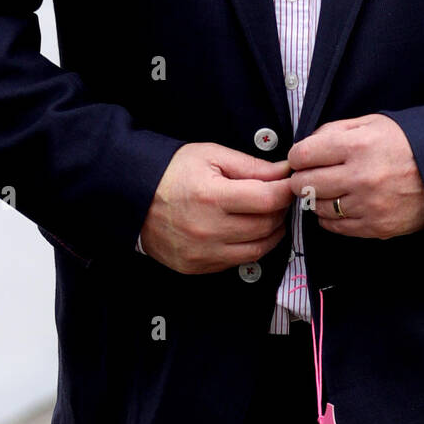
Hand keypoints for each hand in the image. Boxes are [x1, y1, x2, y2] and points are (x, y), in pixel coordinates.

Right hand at [139, 143, 292, 272]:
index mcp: (212, 197)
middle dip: (280, 211)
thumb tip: (284, 174)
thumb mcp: (212, 155)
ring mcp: (201, 253)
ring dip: (271, 232)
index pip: (267, 200)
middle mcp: (207, 230)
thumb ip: (252, 166)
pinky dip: (249, 246)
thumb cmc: (172, 171)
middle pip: (266, 227)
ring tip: (266, 214)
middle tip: (278, 197)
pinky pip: (237, 262)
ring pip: (257, 250)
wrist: (132, 196)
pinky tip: (245, 230)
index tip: (291, 184)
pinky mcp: (196, 267)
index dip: (286, 192)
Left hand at [287, 114, 423, 239]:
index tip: (302, 157)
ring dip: (316, 199)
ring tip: (329, 189)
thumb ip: (335, 130)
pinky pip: (335, 226)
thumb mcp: (372, 123)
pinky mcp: (376, 227)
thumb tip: (304, 146)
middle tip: (308, 175)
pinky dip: (330, 217)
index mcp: (358, 145)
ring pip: (316, 208)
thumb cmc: (407, 143)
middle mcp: (361, 177)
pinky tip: (339, 204)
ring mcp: (368, 205)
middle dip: (301, 178)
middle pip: (304, 184)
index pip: (303, 155)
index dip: (297, 156)